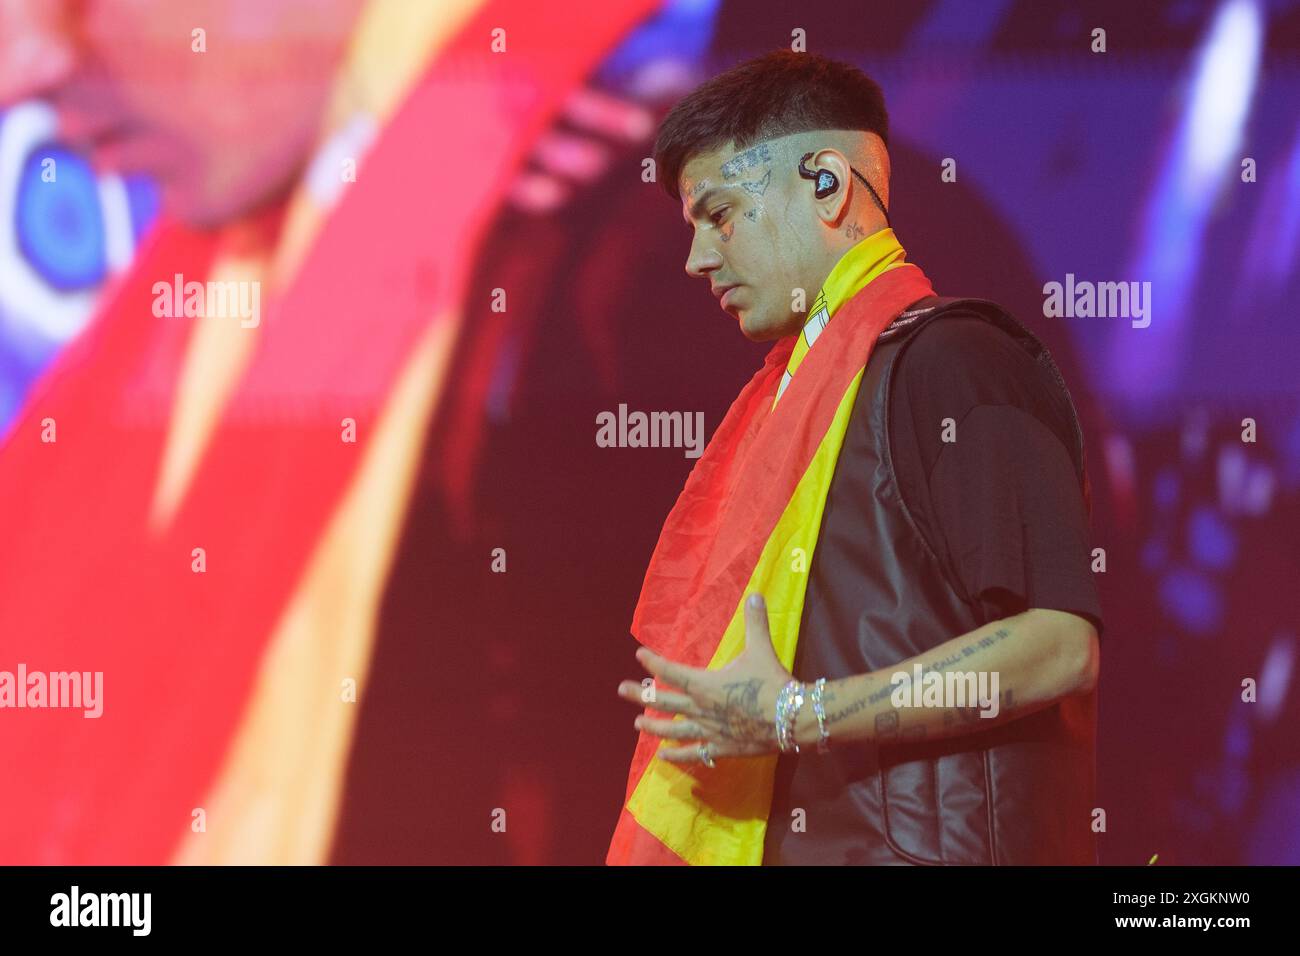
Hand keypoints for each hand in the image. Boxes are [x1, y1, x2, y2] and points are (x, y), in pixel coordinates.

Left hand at [616, 593, 794, 765]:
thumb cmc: (771, 682)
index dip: (653, 662)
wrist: (790, 719)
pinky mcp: (720, 748)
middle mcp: (699, 708)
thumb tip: (756, 595)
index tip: (640, 655)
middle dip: (640, 694)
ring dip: (653, 727)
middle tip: (622, 689)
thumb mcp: (761, 649)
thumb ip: (755, 623)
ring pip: (673, 730)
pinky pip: (694, 753)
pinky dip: (677, 755)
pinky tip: (663, 757)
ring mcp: (708, 731)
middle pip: (662, 702)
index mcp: (704, 683)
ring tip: (636, 723)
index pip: (671, 672)